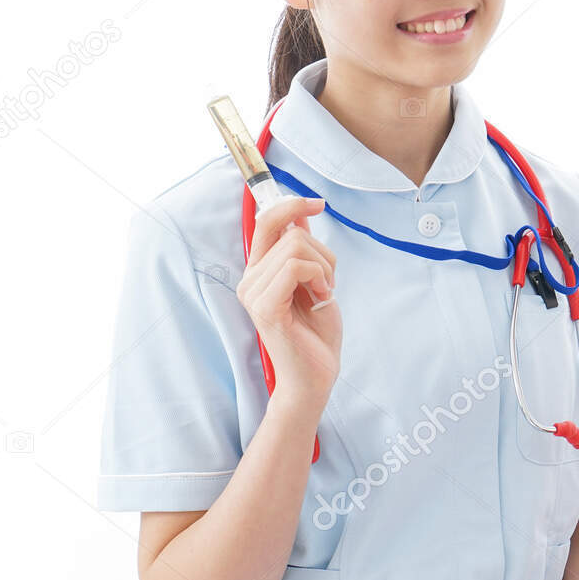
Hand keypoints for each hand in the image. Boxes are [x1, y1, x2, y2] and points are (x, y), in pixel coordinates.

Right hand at [236, 196, 340, 413]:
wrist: (315, 376)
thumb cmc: (315, 334)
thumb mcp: (316, 280)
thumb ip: (304, 249)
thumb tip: (301, 213)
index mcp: (259, 271)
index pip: (265, 221)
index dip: (290, 205)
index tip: (317, 203)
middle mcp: (250, 279)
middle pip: (290, 232)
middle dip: (323, 252)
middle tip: (328, 282)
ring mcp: (254, 292)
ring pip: (296, 247)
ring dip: (325, 268)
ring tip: (323, 293)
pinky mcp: (264, 306)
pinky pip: (296, 267)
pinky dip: (319, 277)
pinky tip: (321, 297)